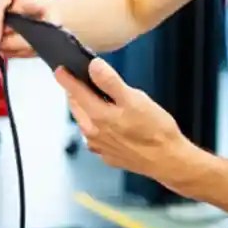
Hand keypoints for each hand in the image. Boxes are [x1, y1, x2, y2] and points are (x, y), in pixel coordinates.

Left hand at [55, 57, 191, 177]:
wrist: (168, 161)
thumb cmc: (155, 130)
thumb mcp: (134, 99)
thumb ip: (110, 83)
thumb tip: (93, 66)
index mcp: (97, 116)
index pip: (74, 91)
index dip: (65, 77)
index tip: (59, 68)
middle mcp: (92, 132)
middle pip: (77, 106)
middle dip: (76, 92)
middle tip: (81, 80)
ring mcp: (99, 146)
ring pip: (85, 121)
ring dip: (87, 109)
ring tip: (98, 99)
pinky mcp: (108, 155)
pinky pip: (96, 135)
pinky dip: (98, 125)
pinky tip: (112, 123)